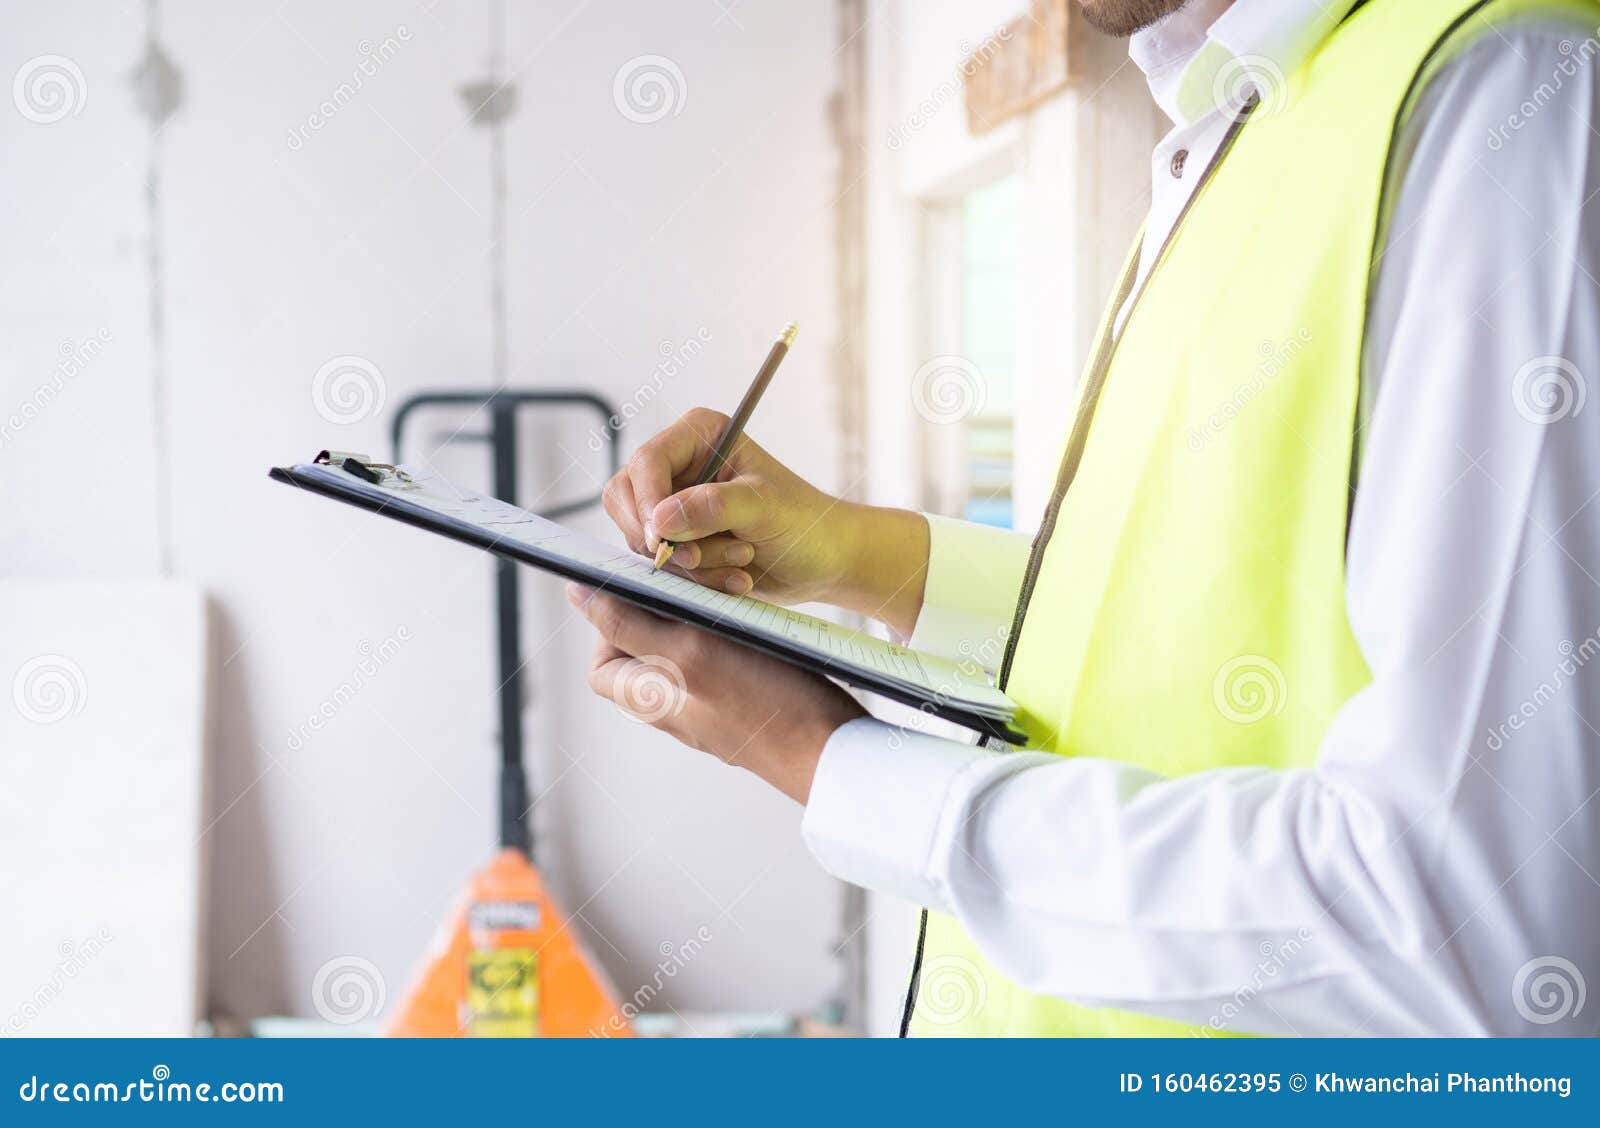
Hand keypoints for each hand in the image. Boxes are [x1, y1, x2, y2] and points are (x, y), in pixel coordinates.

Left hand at [568, 583, 863, 802]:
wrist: (832, 748)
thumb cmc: (765, 705)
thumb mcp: (688, 652)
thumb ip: (629, 625)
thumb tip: (577, 597)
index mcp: (651, 699)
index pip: (603, 659)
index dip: (612, 622)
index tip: (645, 593)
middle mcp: (676, 708)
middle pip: (644, 652)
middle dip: (663, 614)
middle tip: (694, 594)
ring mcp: (711, 710)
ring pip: (687, 653)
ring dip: (702, 621)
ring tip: (730, 606)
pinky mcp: (745, 704)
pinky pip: (723, 662)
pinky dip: (732, 636)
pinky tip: (758, 628)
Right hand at [603, 407, 930, 634]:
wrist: (824, 560)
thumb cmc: (805, 523)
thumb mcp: (765, 509)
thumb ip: (713, 508)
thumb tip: (660, 520)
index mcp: (700, 435)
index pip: (646, 463)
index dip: (647, 503)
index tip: (661, 542)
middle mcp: (680, 465)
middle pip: (627, 499)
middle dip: (665, 539)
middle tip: (701, 558)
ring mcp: (675, 505)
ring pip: (641, 538)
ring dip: (689, 564)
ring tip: (740, 562)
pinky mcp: (678, 540)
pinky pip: (660, 565)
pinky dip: (694, 580)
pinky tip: (734, 578)